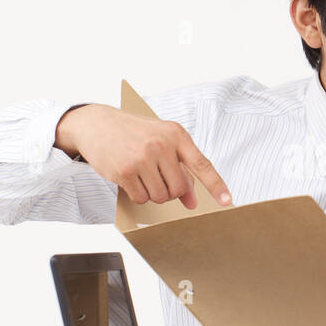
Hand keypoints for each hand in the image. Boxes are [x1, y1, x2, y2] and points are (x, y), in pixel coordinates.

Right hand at [56, 104, 231, 208]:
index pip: (202, 164)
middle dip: (171, 191)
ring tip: (143, 175)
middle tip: (158, 178)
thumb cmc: (134, 133)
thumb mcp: (161, 143)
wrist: (98, 124)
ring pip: (161, 197)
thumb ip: (179, 169)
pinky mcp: (125, 171)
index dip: (216, 185)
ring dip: (153, 194)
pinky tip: (131, 179)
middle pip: (179, 188)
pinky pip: (142, 198)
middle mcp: (161, 144)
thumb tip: (192, 201)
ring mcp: (142, 157)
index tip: (227, 201)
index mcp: (175, 134)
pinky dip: (139, 195)